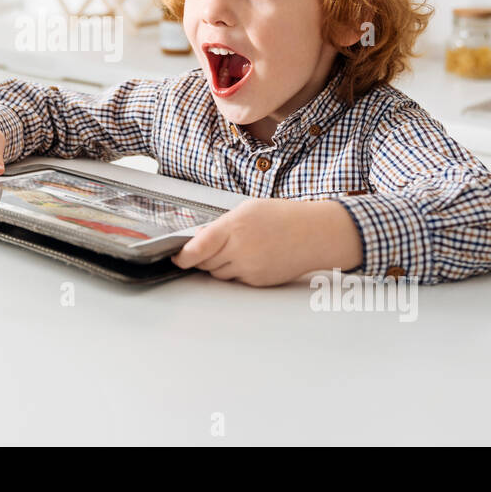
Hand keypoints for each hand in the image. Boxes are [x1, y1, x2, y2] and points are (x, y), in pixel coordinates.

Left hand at [172, 197, 362, 286]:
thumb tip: (199, 239)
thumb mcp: (247, 209)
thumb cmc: (283, 217)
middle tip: (210, 247)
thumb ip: (221, 225)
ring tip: (237, 248)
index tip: (175, 257)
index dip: (182, 256)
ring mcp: (249, 269)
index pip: (197, 248)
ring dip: (218, 264)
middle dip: (201, 257)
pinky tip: (250, 257)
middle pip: (205, 263)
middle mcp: (240, 251)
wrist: (314, 234)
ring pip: (218, 274)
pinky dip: (236, 271)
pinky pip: (236, 279)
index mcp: (234, 228)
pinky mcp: (258, 282)